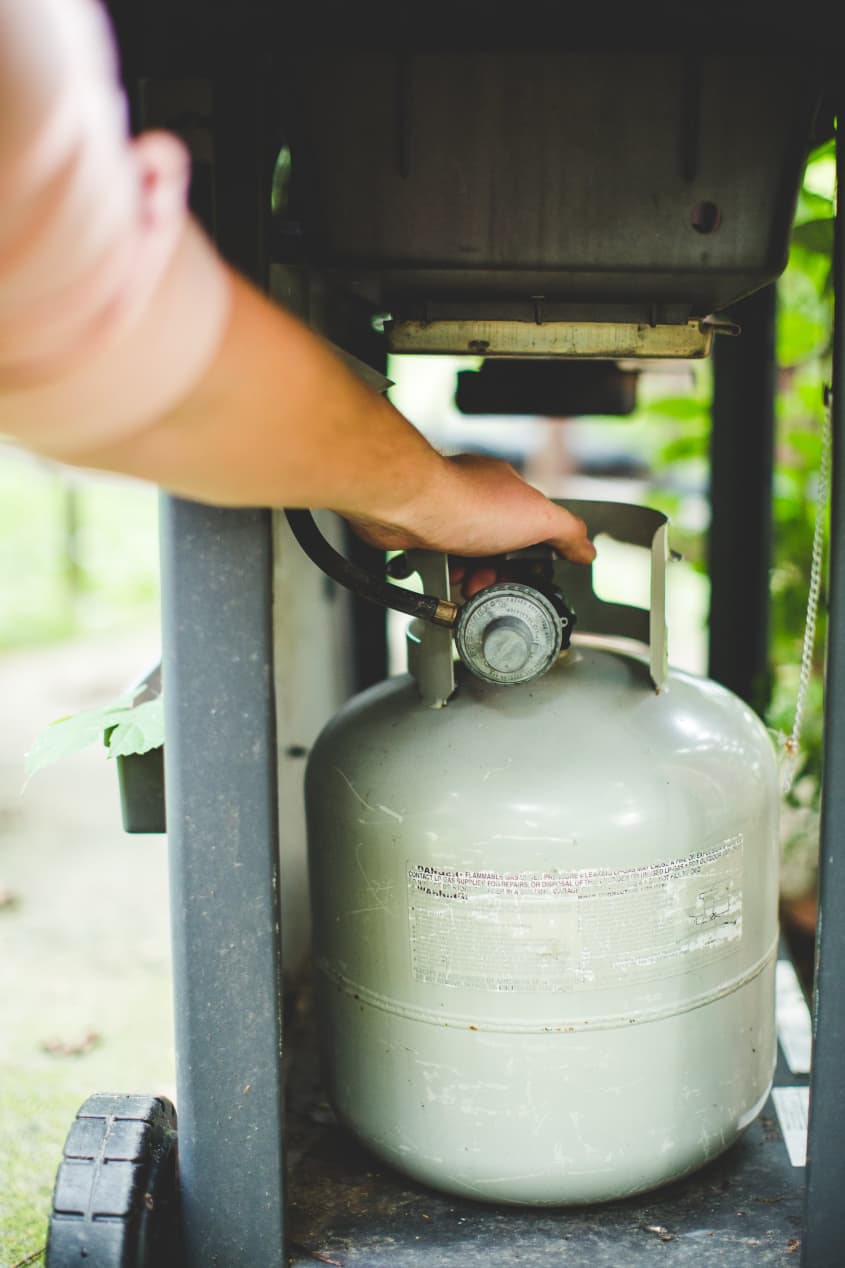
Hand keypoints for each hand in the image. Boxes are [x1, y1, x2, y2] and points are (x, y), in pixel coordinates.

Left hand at [344, 453, 594, 593]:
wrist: (410, 506)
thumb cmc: (468, 503)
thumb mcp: (537, 517)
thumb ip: (568, 532)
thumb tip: (587, 549)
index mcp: (508, 489)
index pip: (533, 528)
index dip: (532, 559)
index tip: (527, 578)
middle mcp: (476, 498)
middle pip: (499, 549)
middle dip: (498, 574)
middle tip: (492, 586)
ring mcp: (448, 515)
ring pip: (469, 558)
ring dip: (471, 578)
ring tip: (468, 585)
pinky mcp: (422, 531)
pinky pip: (441, 562)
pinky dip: (446, 575)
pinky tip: (447, 578)